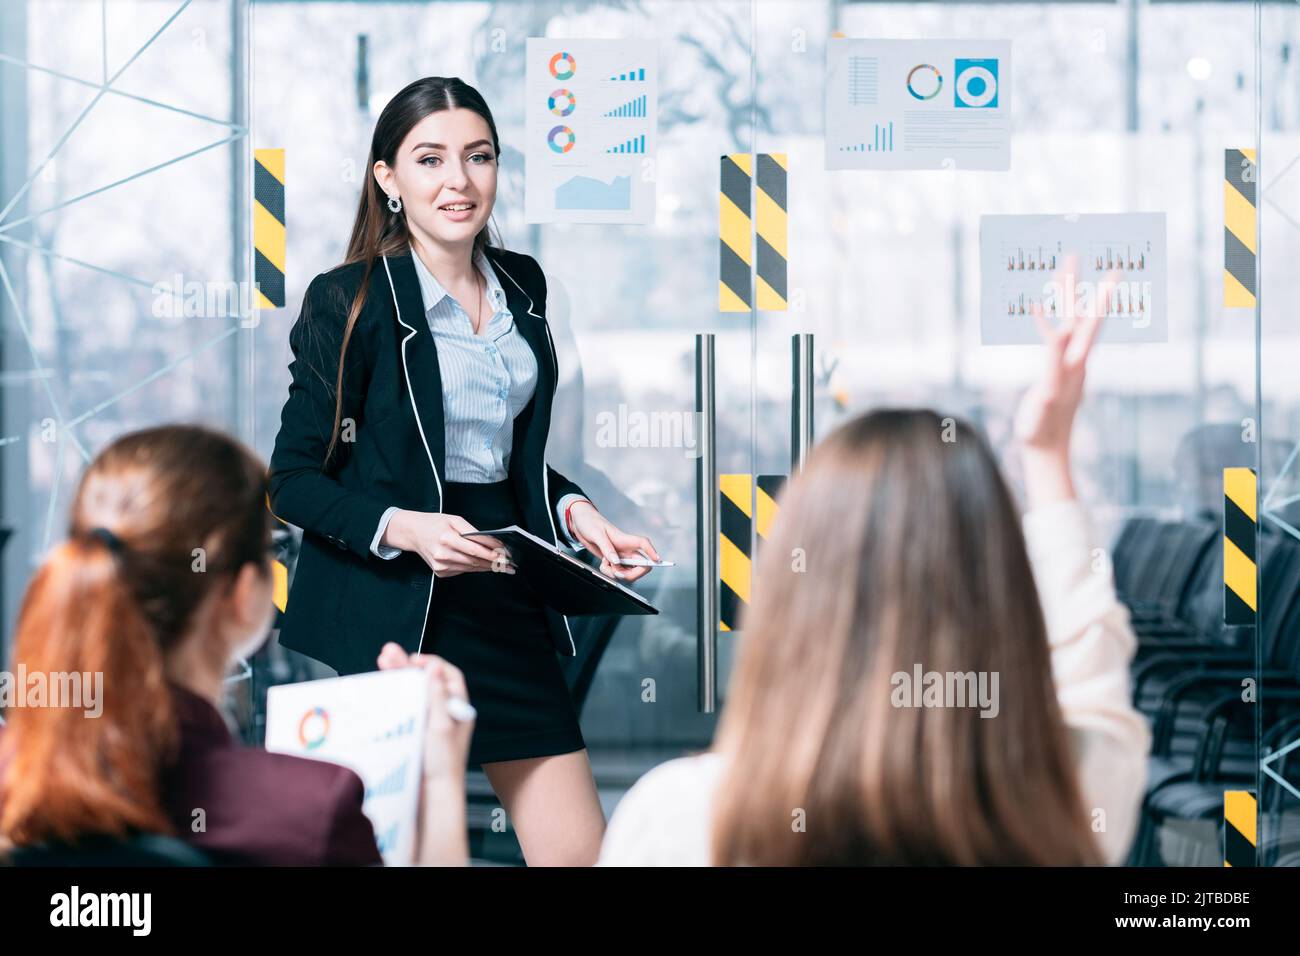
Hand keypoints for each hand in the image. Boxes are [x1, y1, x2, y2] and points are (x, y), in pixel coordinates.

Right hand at [378, 643, 472, 865]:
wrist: (432, 796)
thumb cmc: (443, 765)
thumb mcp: (441, 725)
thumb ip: (437, 695)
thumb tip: (435, 668)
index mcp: (457, 708)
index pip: (447, 675)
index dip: (430, 664)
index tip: (413, 660)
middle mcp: (444, 713)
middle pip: (425, 681)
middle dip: (406, 666)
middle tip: (387, 654)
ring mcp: (428, 723)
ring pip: (412, 692)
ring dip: (397, 677)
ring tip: (381, 663)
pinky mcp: (414, 732)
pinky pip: (404, 708)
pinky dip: (393, 696)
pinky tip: (381, 688)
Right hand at [384, 510, 512, 577]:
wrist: (413, 533)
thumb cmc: (435, 523)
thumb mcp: (454, 520)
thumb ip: (473, 532)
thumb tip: (492, 543)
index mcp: (447, 538)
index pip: (475, 549)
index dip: (493, 553)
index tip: (507, 555)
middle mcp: (443, 554)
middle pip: (475, 561)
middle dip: (495, 563)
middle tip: (511, 565)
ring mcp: (441, 566)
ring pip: (470, 568)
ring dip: (488, 567)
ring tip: (503, 567)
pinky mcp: (440, 572)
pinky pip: (462, 571)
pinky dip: (474, 568)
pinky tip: (484, 565)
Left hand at [566, 501, 659, 582]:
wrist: (580, 523)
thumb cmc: (590, 523)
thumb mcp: (597, 534)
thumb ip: (607, 548)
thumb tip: (616, 561)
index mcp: (624, 539)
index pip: (643, 544)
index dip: (652, 552)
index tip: (657, 561)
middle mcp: (625, 549)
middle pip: (640, 565)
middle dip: (630, 574)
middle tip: (616, 572)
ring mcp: (620, 555)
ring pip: (628, 572)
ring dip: (616, 574)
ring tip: (604, 565)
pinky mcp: (613, 560)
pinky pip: (617, 572)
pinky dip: (609, 572)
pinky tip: (603, 564)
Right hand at [1013, 258, 1114, 504]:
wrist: (1046, 452)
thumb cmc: (1041, 429)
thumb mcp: (1045, 398)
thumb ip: (1052, 366)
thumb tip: (1057, 336)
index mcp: (1074, 364)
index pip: (1089, 323)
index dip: (1100, 297)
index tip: (1112, 270)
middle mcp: (1074, 360)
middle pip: (1079, 315)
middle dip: (1078, 285)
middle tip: (1074, 255)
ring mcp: (1065, 366)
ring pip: (1067, 324)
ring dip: (1064, 298)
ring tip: (1059, 273)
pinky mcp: (1055, 372)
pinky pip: (1052, 337)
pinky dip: (1046, 321)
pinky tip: (1040, 312)